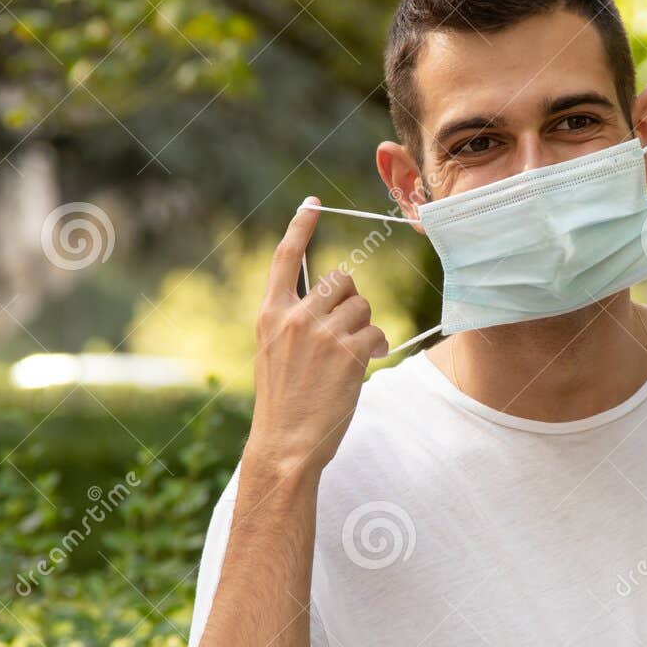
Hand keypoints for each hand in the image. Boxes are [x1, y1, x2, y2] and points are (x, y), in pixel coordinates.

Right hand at [246, 198, 387, 474]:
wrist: (285, 443)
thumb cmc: (283, 402)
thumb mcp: (274, 353)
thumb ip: (294, 321)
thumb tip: (333, 299)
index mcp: (270, 314)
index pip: (287, 257)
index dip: (301, 226)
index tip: (313, 203)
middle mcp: (294, 317)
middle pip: (342, 281)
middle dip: (352, 301)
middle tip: (347, 330)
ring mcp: (321, 333)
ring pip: (363, 305)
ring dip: (365, 327)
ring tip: (352, 355)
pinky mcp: (348, 352)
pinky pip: (376, 332)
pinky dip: (376, 347)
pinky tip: (364, 365)